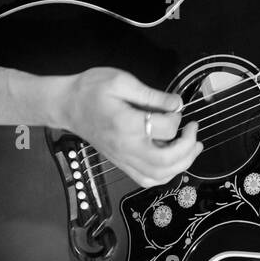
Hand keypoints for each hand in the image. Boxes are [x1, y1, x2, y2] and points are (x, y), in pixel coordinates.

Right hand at [56, 67, 202, 187]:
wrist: (65, 105)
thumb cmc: (91, 89)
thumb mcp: (121, 81)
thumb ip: (151, 94)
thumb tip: (177, 104)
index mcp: (127, 124)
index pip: (165, 128)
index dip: (177, 117)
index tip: (175, 106)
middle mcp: (126, 147)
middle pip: (165, 161)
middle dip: (187, 147)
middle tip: (193, 129)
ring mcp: (122, 159)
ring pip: (158, 175)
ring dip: (181, 164)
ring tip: (192, 146)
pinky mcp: (120, 163)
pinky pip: (146, 179)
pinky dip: (165, 174)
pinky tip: (173, 160)